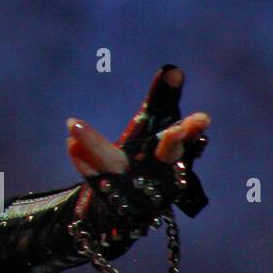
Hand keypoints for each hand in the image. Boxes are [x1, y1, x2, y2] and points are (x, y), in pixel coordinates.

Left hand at [64, 65, 210, 248]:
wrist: (129, 204)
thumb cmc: (147, 157)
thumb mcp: (152, 126)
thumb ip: (162, 98)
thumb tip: (173, 68)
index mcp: (170, 152)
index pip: (184, 136)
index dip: (192, 129)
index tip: (203, 119)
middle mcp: (159, 172)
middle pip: (169, 155)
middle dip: (173, 142)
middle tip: (174, 131)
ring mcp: (133, 187)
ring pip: (114, 165)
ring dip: (94, 145)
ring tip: (72, 126)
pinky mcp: (109, 197)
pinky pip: (92, 177)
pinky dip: (81, 160)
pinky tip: (70, 142)